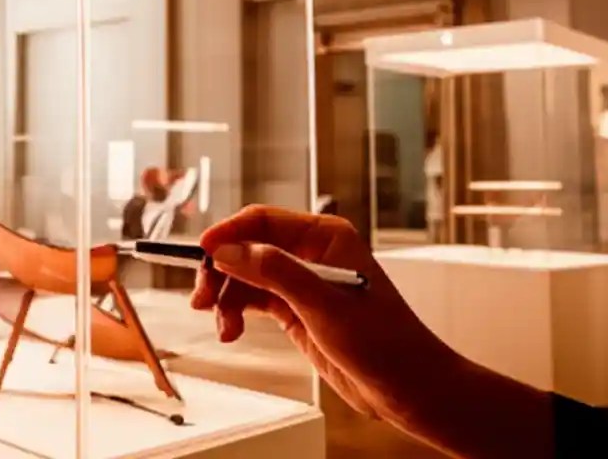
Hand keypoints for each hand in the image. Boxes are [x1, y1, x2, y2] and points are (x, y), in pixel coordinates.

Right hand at [189, 205, 459, 425]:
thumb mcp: (323, 304)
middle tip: (201, 299)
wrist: (407, 387)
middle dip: (221, 272)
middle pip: (247, 248)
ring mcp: (302, 281)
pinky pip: (253, 299)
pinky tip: (230, 330)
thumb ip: (274, 272)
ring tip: (223, 327)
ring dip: (226, 298)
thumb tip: (229, 250)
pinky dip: (235, 312)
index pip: (262, 221)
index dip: (228, 234)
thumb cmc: (384, 342)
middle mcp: (311, 253)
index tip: (202, 251)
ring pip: (245, 276)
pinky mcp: (296, 307)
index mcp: (326, 237)